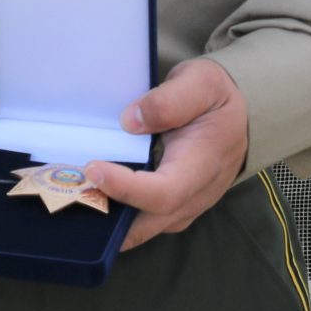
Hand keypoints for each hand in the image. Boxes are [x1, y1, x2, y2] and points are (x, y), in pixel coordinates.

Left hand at [85, 57, 248, 250]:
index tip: (92, 168)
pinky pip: (144, 220)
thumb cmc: (217, 96)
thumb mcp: (202, 83)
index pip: (163, 192)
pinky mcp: (174, 204)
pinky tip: (88, 197)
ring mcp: (185, 205)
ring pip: (143, 228)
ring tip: (70, 199)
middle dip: (107, 216)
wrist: (243, 113)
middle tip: (67, 197)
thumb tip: (131, 121)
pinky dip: (116, 215)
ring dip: (108, 221)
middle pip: (148, 223)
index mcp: (201, 165)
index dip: (126, 188)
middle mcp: (194, 195)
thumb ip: (170, 100)